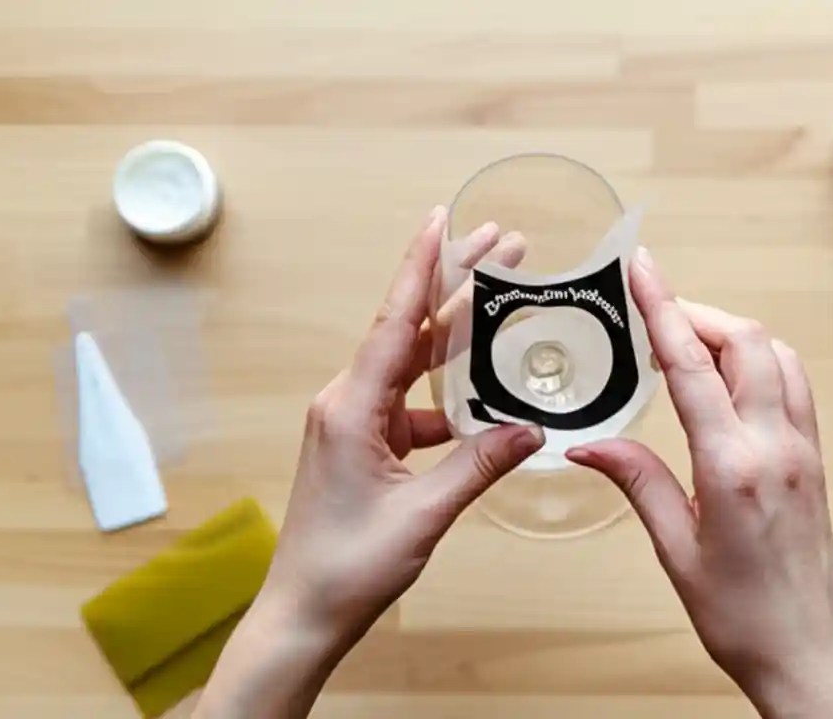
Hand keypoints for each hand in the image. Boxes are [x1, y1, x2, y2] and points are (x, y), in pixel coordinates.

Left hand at [196, 207, 543, 717]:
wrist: (303, 614)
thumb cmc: (347, 566)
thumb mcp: (425, 515)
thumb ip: (478, 465)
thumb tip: (529, 429)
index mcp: (352, 408)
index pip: (396, 321)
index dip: (422, 266)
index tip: (443, 218)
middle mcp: (347, 403)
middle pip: (409, 328)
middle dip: (455, 283)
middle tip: (502, 243)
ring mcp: (353, 424)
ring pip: (412, 364)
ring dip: (457, 335)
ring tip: (504, 301)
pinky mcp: (362, 446)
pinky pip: (411, 403)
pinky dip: (448, 394)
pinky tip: (485, 398)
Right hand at [568, 249, 832, 718]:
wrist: (807, 652)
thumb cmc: (741, 616)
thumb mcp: (675, 550)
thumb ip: (637, 481)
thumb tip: (589, 443)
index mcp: (734, 468)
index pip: (693, 366)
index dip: (663, 308)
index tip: (643, 268)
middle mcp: (777, 447)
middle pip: (745, 342)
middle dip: (697, 311)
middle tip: (653, 308)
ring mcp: (804, 449)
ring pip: (777, 355)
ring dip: (731, 332)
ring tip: (686, 339)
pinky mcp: (815, 459)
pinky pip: (793, 384)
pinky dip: (760, 359)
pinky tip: (729, 374)